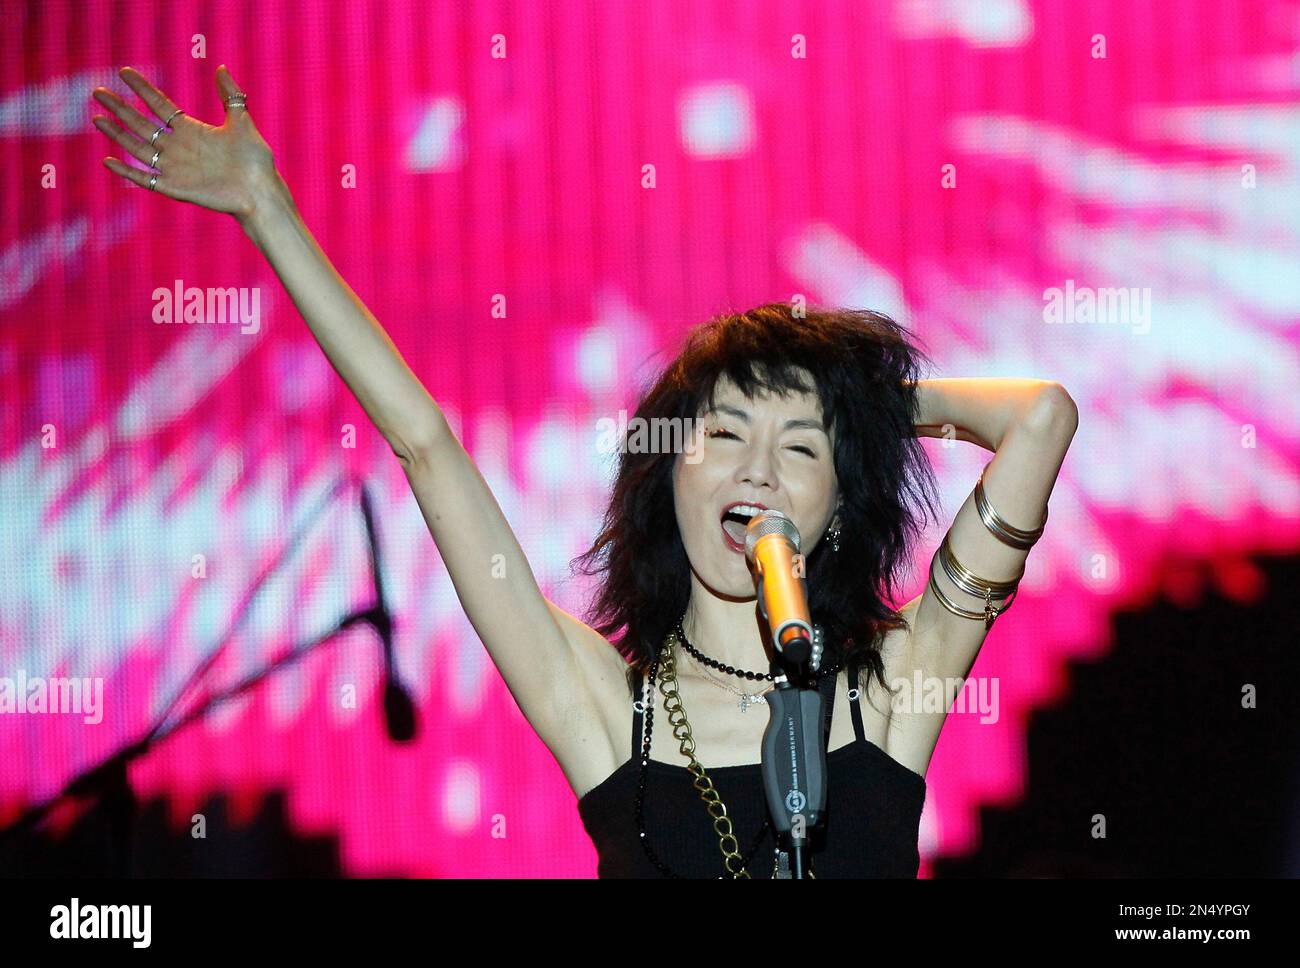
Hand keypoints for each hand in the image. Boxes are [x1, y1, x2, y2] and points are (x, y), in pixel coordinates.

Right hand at [91, 65, 278, 219]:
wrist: (261, 192)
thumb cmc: (255, 161)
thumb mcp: (242, 121)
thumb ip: (230, 95)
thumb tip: (220, 68)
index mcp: (191, 131)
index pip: (160, 106)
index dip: (142, 89)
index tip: (124, 72)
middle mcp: (178, 148)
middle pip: (142, 124)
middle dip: (119, 108)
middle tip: (97, 91)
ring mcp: (175, 168)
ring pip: (138, 148)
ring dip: (117, 134)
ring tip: (96, 118)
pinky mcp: (175, 188)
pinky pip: (145, 179)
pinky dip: (127, 172)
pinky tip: (108, 160)